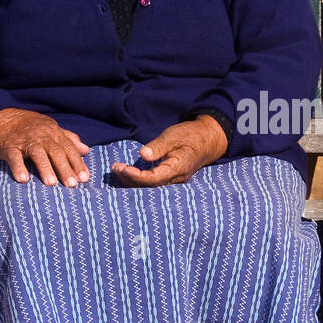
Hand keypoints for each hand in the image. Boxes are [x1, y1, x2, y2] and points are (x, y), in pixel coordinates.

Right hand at [0, 108, 89, 185]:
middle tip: (72, 185)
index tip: (85, 178)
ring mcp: (25, 140)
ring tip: (51, 184)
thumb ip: (69, 139)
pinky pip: (14, 156)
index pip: (68, 148)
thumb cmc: (32, 128)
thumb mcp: (51, 129)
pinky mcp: (9, 146)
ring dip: (45, 168)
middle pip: (55, 151)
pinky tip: (23, 179)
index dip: (77, 163)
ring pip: (37, 153)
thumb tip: (86, 150)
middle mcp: (41, 136)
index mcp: (53, 132)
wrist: (4, 119)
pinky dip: (18, 167)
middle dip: (64, 168)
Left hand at [110, 117, 226, 186]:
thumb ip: (158, 146)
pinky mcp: (171, 178)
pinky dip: (139, 180)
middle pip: (149, 187)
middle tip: (115, 168)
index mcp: (178, 168)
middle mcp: (176, 179)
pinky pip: (153, 183)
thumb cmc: (190, 135)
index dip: (135, 177)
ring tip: (118, 169)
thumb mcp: (173, 135)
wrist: (208, 140)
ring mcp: (174, 181)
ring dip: (133, 180)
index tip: (121, 168)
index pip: (153, 179)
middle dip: (130, 179)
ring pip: (150, 187)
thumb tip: (142, 154)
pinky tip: (128, 173)